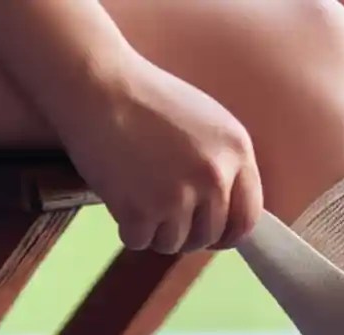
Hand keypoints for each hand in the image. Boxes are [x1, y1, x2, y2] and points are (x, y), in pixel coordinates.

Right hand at [61, 56, 262, 252]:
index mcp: (237, 152)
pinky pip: (140, 241)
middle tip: (163, 215)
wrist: (95, 83)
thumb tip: (227, 210)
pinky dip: (128, 229)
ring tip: (139, 199)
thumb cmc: (145, 98)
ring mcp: (178, 195)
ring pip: (175, 243)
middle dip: (187, 233)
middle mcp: (214, 177)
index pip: (248, 216)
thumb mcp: (207, 121)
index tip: (214, 235)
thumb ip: (223, 162)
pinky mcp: (140, 209)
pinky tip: (120, 200)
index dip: (229, 232)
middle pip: (209, 235)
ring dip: (156, 232)